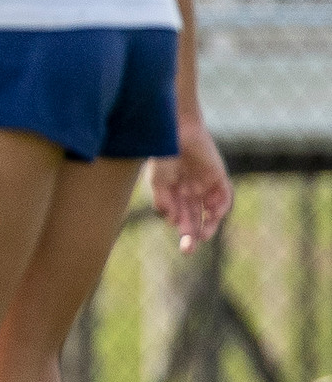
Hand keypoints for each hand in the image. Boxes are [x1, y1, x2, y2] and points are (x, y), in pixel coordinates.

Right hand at [151, 114, 231, 253]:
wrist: (176, 132)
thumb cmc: (163, 155)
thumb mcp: (158, 181)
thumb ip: (163, 201)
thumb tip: (172, 221)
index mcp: (176, 195)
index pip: (183, 219)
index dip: (185, 232)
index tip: (185, 245)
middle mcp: (192, 193)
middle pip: (196, 219)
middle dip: (193, 235)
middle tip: (189, 249)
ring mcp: (206, 186)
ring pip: (211, 211)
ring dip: (209, 224)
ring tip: (204, 235)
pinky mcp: (219, 177)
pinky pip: (224, 196)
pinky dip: (220, 206)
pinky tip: (212, 214)